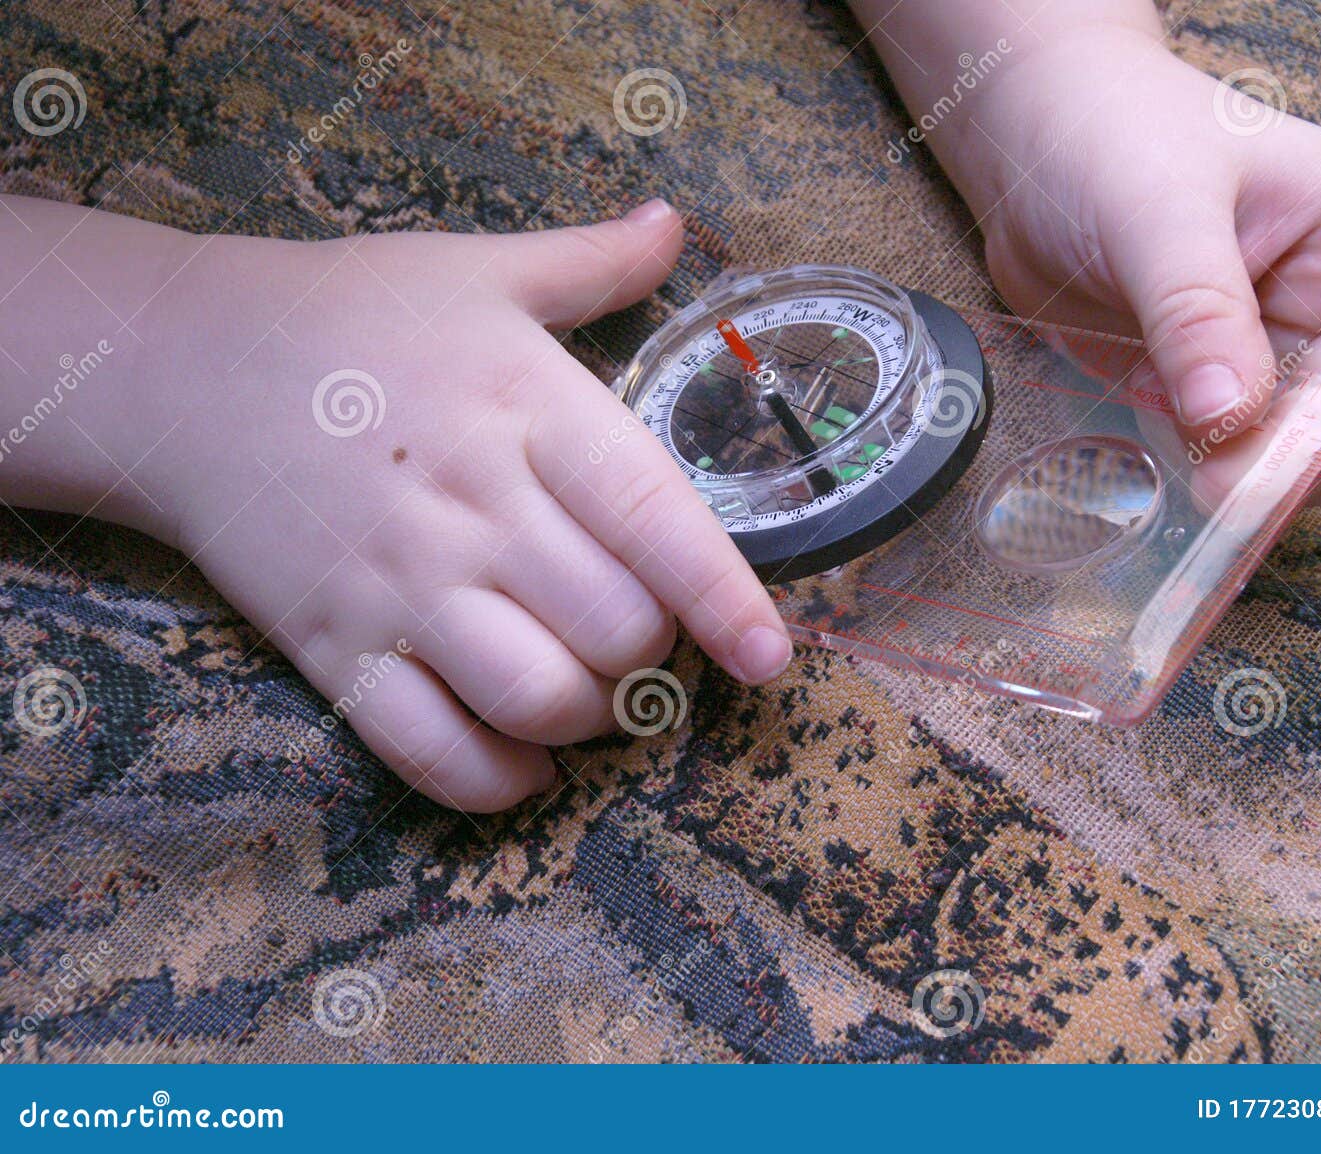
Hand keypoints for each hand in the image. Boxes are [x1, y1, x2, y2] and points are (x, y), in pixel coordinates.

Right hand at [8, 197, 789, 810]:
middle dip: (655, 653)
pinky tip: (526, 759)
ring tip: (588, 689)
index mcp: (524, 405)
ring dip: (590, 718)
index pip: (653, 515)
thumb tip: (674, 223)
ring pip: (538, 699)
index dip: (725, 597)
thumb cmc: (349, 315)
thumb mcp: (476, 272)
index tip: (770, 655)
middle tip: (642, 631)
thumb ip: (590, 264)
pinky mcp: (332, 648)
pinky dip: (498, 780)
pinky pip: (432, 752)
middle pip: (615, 629)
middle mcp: (470, 502)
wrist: (175, 363)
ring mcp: (397, 583)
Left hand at [955, 25, 1320, 498]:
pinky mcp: (1202, 385)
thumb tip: (1236, 420)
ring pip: (1297, 442)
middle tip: (1232, 488)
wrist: (1029, 148)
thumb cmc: (1113, 138)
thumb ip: (1197, 312)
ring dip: (1256, 475)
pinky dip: (1205, 468)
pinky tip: (1163, 443)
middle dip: (1312, 454)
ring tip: (1196, 475)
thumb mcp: (1157, 212)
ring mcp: (1263, 346)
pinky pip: (1227, 451)